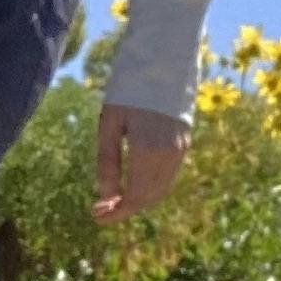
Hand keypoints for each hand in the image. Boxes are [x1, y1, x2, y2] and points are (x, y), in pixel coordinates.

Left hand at [92, 101, 190, 222]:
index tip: (96, 217)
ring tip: (113, 199)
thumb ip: (108, 162)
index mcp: (148, 151)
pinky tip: (133, 183)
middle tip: (100, 211)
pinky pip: (168, 176)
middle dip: (125, 209)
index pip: (134, 197)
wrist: (163, 63)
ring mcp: (180, 150)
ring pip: (160, 189)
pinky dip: (151, 187)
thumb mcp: (110, 124)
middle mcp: (168, 155)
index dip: (116, 212)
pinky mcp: (185, 144)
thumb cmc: (129, 89)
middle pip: (149, 197)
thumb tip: (106, 196)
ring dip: (138, 200)